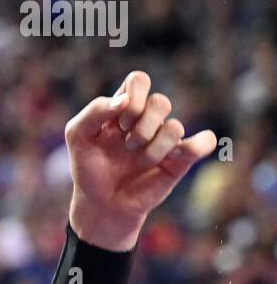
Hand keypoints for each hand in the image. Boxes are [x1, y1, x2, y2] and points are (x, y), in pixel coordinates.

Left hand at [65, 70, 216, 249]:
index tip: (118, 122)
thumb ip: (94, 111)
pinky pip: (204, 142)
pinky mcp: (180, 161)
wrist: (100, 203)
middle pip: (160, 101)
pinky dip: (198, 145)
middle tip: (127, 144)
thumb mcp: (77, 136)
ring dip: (153, 147)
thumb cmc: (88, 167)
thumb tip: (125, 100)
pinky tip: (175, 156)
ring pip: (175, 127)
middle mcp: (148, 120)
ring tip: (139, 160)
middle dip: (141, 125)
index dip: (132, 97)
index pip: (139, 81)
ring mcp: (165, 140)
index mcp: (125, 108)